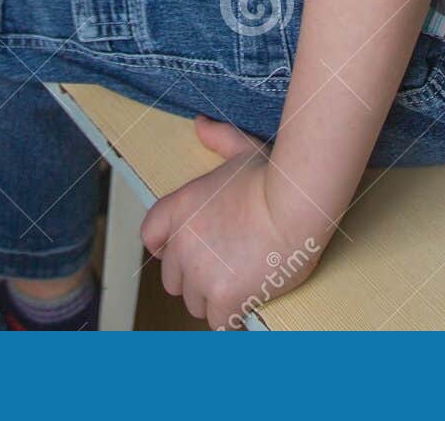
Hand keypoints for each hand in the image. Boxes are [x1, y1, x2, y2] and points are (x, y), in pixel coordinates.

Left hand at [139, 117, 323, 329]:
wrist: (295, 205)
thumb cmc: (272, 177)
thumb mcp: (241, 149)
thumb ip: (217, 138)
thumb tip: (200, 123)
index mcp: (180, 207)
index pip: (150, 236)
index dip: (165, 248)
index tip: (185, 254)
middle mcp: (182, 242)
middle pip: (173, 278)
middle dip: (194, 278)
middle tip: (223, 270)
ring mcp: (201, 272)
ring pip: (195, 303)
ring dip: (213, 300)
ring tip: (239, 285)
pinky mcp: (223, 296)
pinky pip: (218, 323)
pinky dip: (231, 320)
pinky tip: (245, 308)